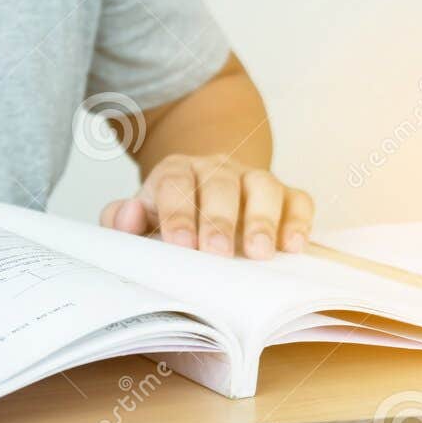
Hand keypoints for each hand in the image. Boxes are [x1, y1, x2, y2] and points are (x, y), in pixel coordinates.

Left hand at [99, 154, 313, 258]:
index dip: (178, 213)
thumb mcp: (140, 217)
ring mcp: (253, 179)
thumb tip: (128, 214)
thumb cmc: (171, 215)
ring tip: (259, 253)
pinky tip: (293, 246)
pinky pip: (298, 199)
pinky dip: (299, 220)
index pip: (175, 184)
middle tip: (218, 252)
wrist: (205, 193)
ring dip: (262, 219)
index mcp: (177, 172)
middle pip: (220, 184)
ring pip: (263, 186)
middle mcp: (217, 169)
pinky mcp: (284, 195)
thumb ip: (122, 218)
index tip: (181, 244)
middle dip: (220, 218)